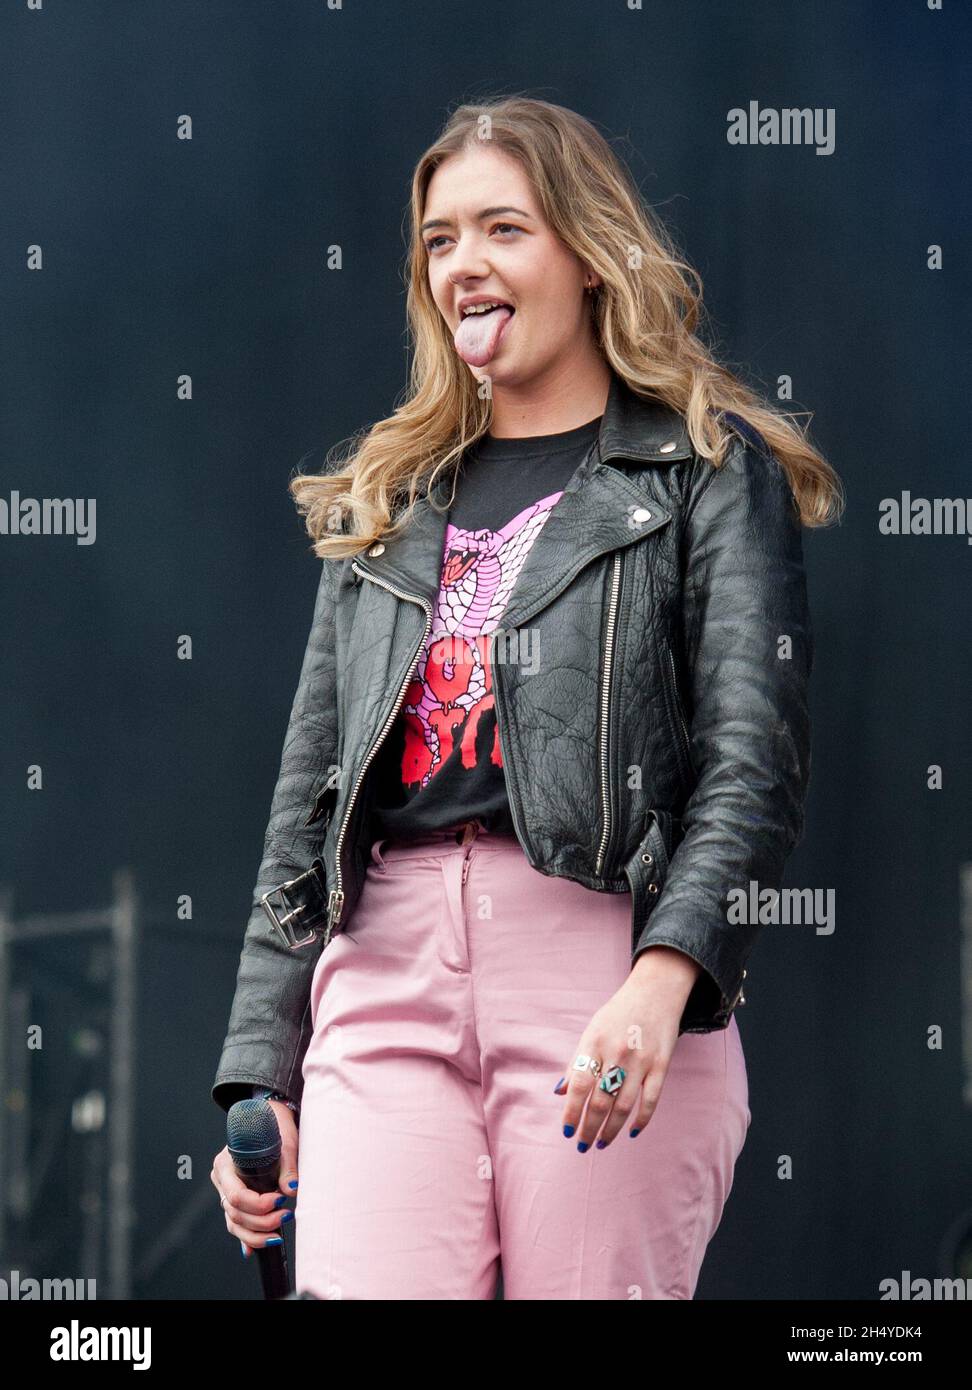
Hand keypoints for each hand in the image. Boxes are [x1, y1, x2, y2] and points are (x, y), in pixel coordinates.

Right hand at [210, 1100, 299, 1256]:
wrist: (272, 1119)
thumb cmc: (275, 1128)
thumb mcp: (285, 1144)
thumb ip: (288, 1168)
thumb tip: (292, 1190)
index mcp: (226, 1163)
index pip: (236, 1195)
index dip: (258, 1205)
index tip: (280, 1201)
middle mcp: (222, 1179)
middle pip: (235, 1212)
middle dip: (261, 1221)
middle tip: (286, 1216)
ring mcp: (225, 1191)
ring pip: (234, 1222)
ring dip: (256, 1233)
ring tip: (279, 1233)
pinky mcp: (235, 1199)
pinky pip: (236, 1224)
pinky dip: (247, 1237)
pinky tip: (254, 1250)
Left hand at [554, 945, 700, 1149]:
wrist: (654, 992)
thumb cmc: (617, 1014)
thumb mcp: (591, 1030)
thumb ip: (576, 1061)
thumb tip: (559, 1092)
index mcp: (594, 1043)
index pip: (579, 1084)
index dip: (571, 1111)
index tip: (567, 1131)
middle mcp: (616, 1053)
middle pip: (600, 1100)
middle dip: (589, 1128)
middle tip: (582, 1145)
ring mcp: (640, 1060)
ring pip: (624, 1106)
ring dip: (611, 1130)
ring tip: (601, 1144)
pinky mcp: (661, 1065)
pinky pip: (651, 1100)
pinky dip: (642, 1120)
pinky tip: (631, 1132)